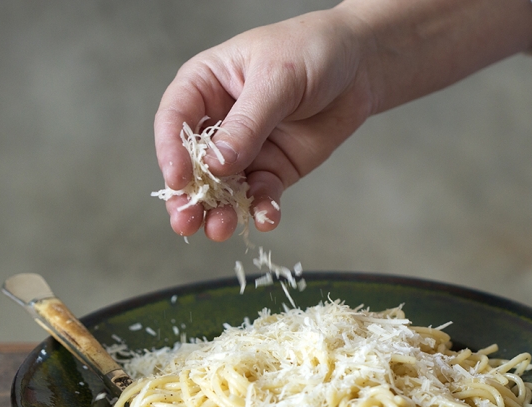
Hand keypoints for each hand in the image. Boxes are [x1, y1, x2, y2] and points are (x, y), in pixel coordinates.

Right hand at [154, 9, 373, 240]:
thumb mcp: (277, 79)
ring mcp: (246, 149)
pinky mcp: (274, 169)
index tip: (178, 180)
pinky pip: (261, 194)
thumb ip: (248, 123)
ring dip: (220, 210)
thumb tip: (217, 164)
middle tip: (185, 222)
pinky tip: (266, 218)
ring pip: (223, 188)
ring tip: (221, 229)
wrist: (360, 66)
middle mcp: (218, 121)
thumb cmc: (311, 52)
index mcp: (204, 86)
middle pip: (192, 164)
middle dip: (189, 196)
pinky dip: (262, 209)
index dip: (171, 152)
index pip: (175, 121)